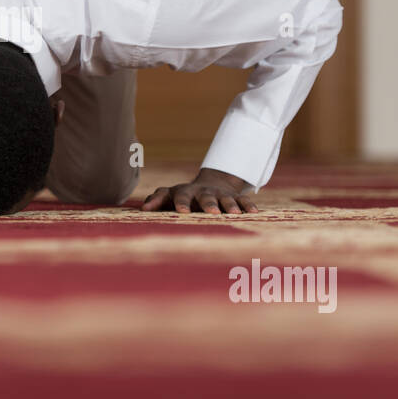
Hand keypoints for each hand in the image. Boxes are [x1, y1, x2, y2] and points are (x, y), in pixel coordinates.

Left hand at [141, 167, 257, 214]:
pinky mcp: (235, 197)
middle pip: (206, 197)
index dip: (181, 203)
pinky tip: (255, 213)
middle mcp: (203, 192)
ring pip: (225, 198)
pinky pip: (243, 200)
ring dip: (230, 206)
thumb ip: (157, 200)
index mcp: (185, 192)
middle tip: (212, 213)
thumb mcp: (169, 196)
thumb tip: (143, 207)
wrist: (212, 183)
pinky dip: (248, 206)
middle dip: (209, 204)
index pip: (181, 196)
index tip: (181, 212)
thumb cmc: (184, 196)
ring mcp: (220, 194)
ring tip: (235, 214)